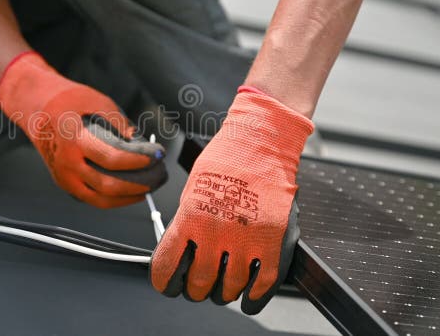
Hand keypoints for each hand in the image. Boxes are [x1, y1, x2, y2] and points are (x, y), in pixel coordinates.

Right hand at [0, 52, 166, 207]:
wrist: (36, 109)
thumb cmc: (68, 100)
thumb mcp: (97, 100)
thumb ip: (120, 123)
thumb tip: (142, 144)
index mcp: (74, 138)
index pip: (112, 158)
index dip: (139, 160)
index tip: (157, 155)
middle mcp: (67, 162)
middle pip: (108, 185)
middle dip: (140, 183)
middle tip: (159, 174)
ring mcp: (64, 177)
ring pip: (101, 199)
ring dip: (130, 196)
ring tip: (149, 186)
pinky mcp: (65, 184)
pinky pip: (93, 199)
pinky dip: (115, 199)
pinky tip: (132, 191)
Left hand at [150, 86, 312, 312]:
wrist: (261, 141)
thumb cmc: (226, 159)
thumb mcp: (191, 191)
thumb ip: (185, 225)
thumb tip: (179, 255)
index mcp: (190, 217)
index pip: (167, 266)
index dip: (165, 283)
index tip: (167, 286)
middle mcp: (216, 231)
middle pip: (199, 284)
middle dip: (195, 290)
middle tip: (198, 285)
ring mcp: (247, 238)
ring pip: (230, 288)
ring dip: (223, 293)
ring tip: (223, 286)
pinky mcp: (274, 241)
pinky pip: (262, 285)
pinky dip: (253, 298)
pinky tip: (247, 299)